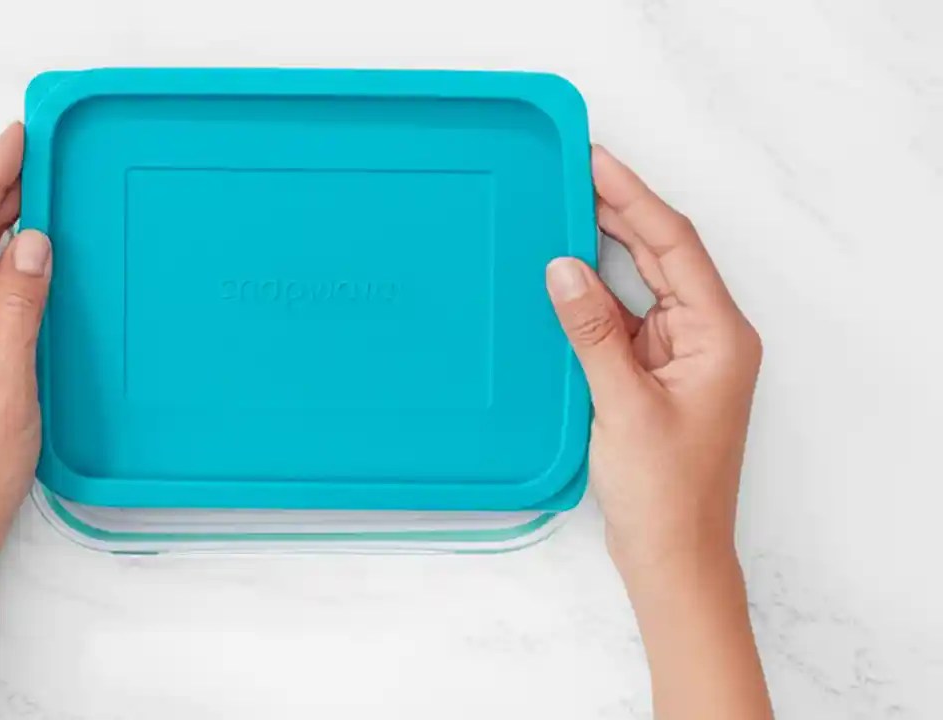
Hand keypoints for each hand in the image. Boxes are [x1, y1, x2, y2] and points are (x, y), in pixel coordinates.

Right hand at [545, 146, 762, 578]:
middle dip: (620, 210)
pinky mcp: (654, 374)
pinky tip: (564, 275)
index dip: (634, 197)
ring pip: (641, 283)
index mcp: (718, 335)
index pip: (675, 245)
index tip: (595, 159)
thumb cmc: (665, 492)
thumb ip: (592, 332)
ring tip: (563, 205)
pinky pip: (623, 318)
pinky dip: (594, 295)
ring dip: (606, 248)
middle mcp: (706, 336)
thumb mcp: (622, 405)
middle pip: (663, 254)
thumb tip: (563, 267)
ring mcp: (681, 354)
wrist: (673, 555)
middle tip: (572, 169)